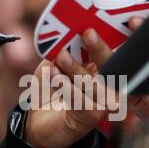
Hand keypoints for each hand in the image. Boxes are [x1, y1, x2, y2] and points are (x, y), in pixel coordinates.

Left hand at [23, 30, 121, 147]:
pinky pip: (81, 99)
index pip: (110, 51)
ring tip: (60, 57)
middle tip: (87, 32)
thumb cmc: (49, 89)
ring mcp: (102, 102)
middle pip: (109, 65)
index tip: (97, 24)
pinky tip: (55, 77)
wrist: (39, 123)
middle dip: (98, 47)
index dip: (107, 38)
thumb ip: (62, 50)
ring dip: (75, 68)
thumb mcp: (53, 64)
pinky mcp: (92, 116)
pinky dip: (66, 86)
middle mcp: (107, 86)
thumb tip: (67, 33)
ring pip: (92, 82)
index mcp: (101, 68)